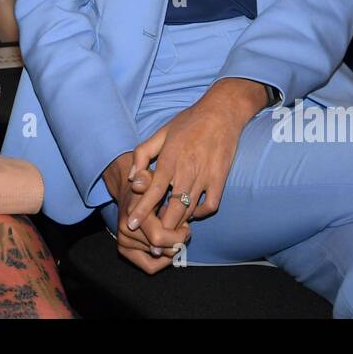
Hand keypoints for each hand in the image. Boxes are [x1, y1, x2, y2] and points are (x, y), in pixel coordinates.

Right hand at [102, 153, 187, 274]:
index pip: (159, 237)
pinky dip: (163, 261)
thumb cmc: (147, 186)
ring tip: (174, 234)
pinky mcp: (124, 251)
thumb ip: (146, 179)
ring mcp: (123, 243)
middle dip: (178, 241)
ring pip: (159, 258)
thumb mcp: (149, 178)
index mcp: (133, 215)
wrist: (130, 193)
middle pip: (163, 250)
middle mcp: (125, 231)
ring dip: (171, 248)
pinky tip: (168, 247)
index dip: (178, 235)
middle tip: (183, 230)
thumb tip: (138, 183)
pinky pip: (150, 267)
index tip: (186, 225)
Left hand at [126, 79, 264, 230]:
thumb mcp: (161, 132)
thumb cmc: (188, 122)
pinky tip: (192, 213)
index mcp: (170, 158)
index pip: (153, 190)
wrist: (221, 112)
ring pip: (190, 209)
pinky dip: (201, 213)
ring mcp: (205, 175)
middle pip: (172, 207)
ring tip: (170, 233)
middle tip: (154, 241)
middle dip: (162, 227)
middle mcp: (187, 169)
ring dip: (179, 223)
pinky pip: (211, 205)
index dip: (142, 209)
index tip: (132, 224)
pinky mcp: (220, 178)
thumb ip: (143, 154)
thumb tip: (131, 177)